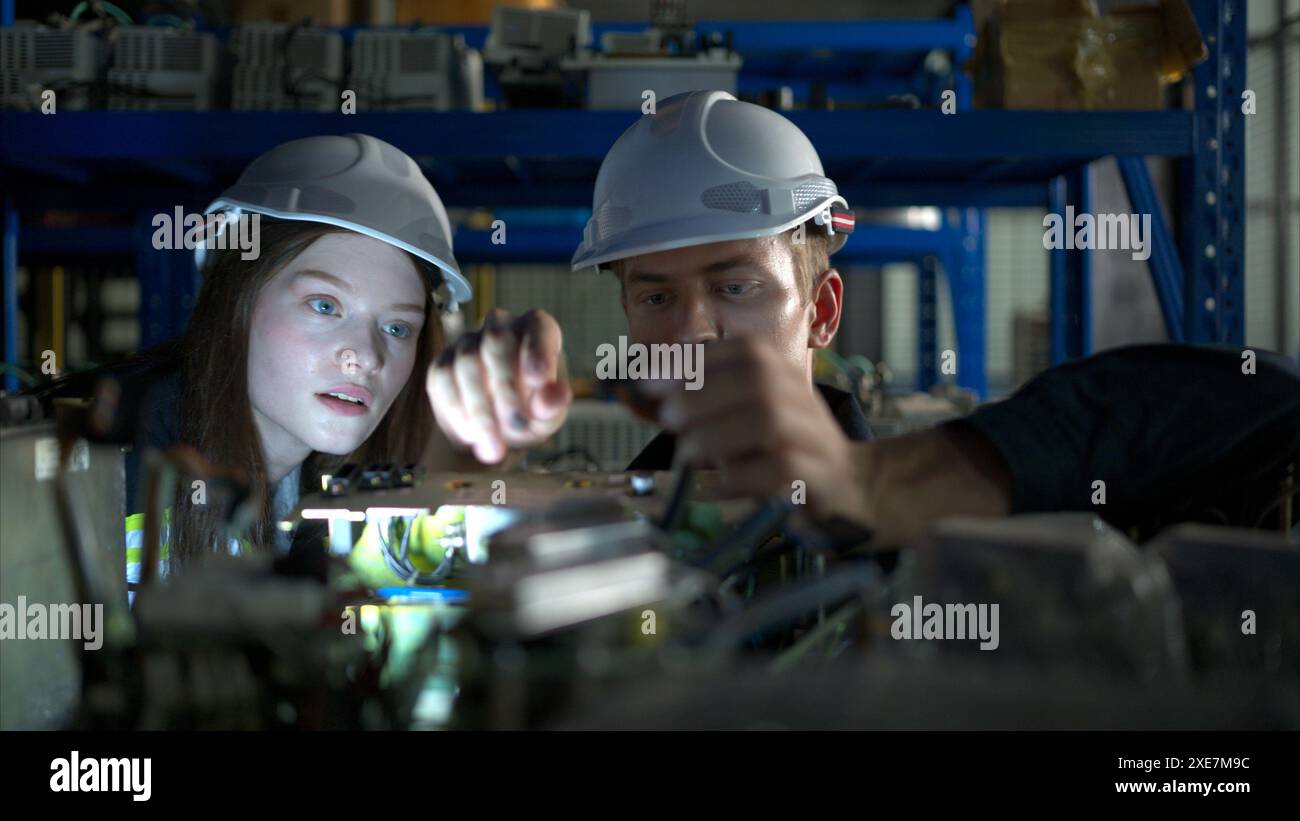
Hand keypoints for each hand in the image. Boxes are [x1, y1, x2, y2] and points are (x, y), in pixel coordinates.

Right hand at [425, 308, 570, 463]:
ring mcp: (467, 343)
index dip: (537, 349)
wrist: (495, 430)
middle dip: (507, 389)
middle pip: (497, 342)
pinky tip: (472, 436)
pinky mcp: (442, 364)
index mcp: (537, 330)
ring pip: (468, 361)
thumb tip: (551, 400)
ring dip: (481, 408)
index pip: (538, 326)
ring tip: (494, 446)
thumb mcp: (548, 416)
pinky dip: (458, 411)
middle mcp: (501, 327)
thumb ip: (553, 406)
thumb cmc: (531, 413)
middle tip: (516, 427)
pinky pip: (444, 380)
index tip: (538, 380)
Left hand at [648, 337, 869, 526]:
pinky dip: (742, 476)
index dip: (695, 360)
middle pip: (756, 379)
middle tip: (668, 417)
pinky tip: (716, 485)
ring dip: (718, 434)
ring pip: (768, 420)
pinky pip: (781, 469)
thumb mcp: (747, 410)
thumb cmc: (784, 444)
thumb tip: (649, 382)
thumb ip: (706, 396)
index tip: (652, 380)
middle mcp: (801, 396)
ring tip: (687, 452)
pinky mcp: (819, 475)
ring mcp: (813, 435)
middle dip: (702, 395)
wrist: (850, 481)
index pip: (744, 350)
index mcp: (783, 372)